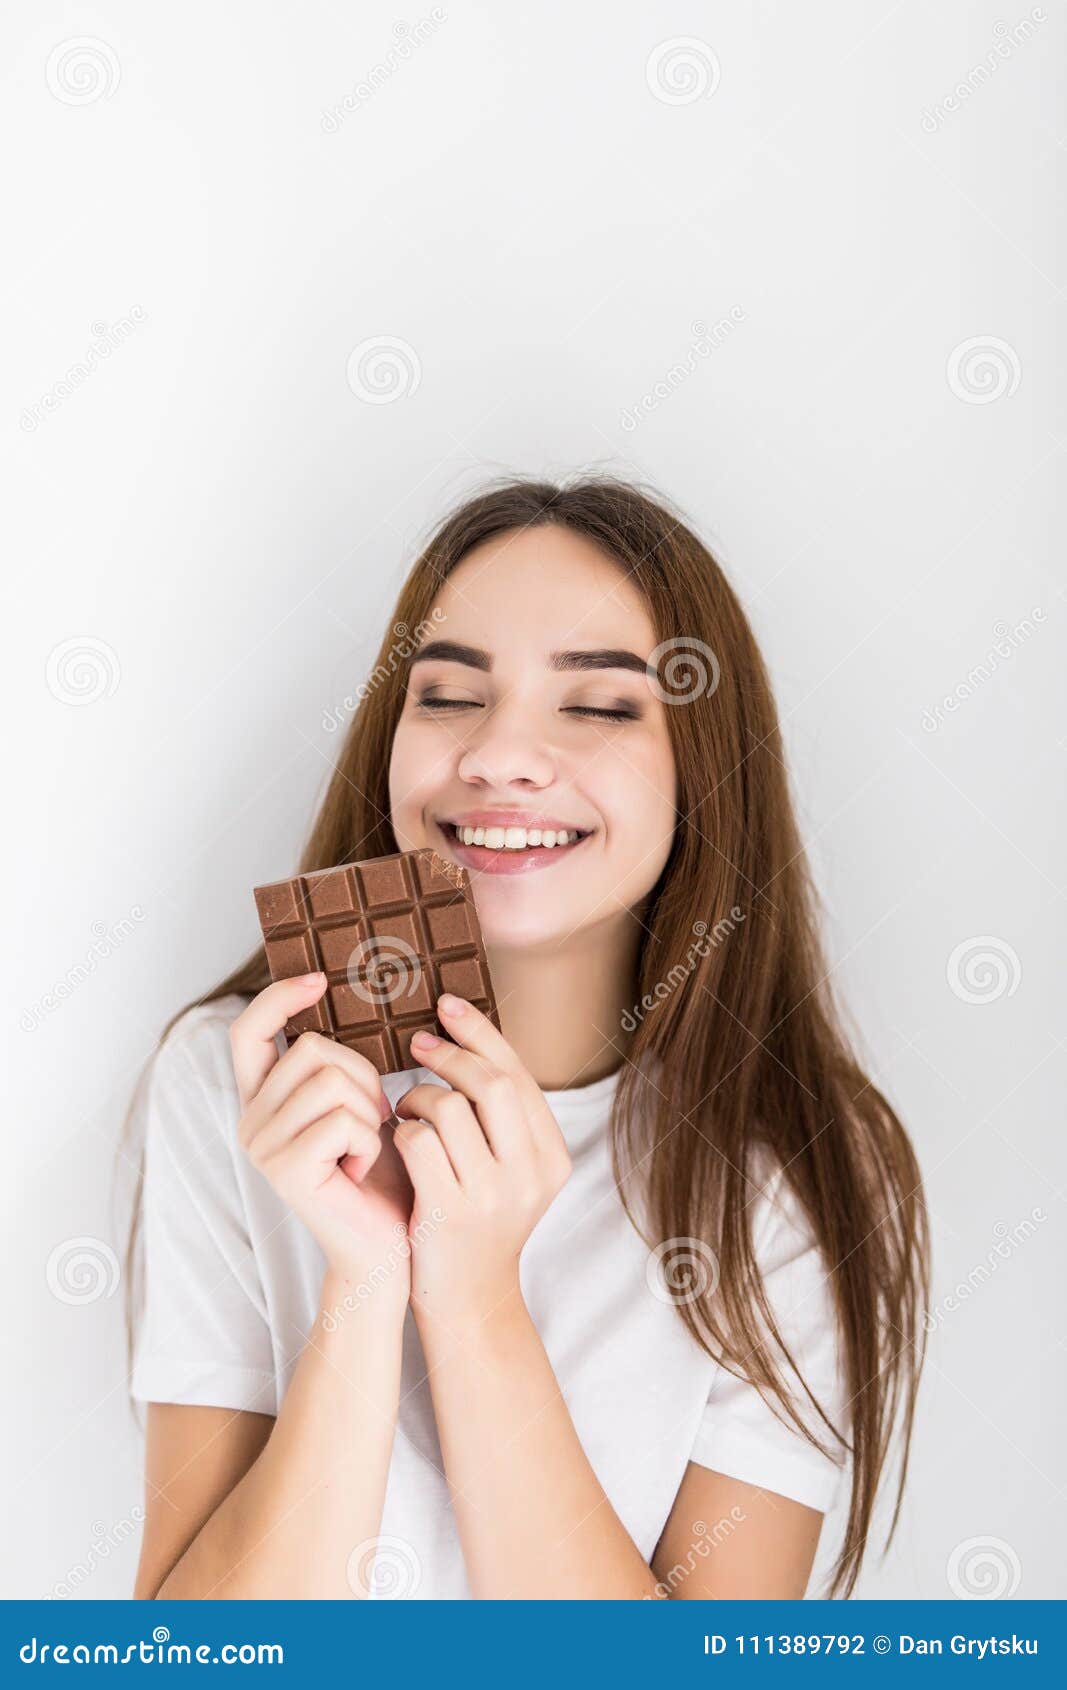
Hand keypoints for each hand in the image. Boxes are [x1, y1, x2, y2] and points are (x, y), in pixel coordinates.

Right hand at [229, 974, 413, 1291]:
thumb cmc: (383, 1175)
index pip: (247, 1032)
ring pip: (332, 1080)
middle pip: (312, 1049)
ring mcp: (261, 1148)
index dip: (278, 998)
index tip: (320, 979)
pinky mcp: (285, 1171)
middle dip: (362, 1077)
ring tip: (366, 1149)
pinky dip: (369, 1140)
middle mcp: (250, 1122)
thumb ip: (338, 1066)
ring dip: (369, 1111)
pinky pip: (343, 1120)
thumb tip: (340, 999)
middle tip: (374, 1121)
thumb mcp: (360, 1105)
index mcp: (263, 1101)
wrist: (388, 1247)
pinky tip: (362, 1171)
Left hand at [391, 994, 572, 1329]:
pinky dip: (401, 1132)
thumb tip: (466, 1034)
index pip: (519, 1075)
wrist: (467, 1300)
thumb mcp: (508, 1169)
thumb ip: (500, 1116)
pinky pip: (418, 1144)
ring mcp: (492, 1196)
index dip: (481, 1033)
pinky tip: (395, 1140)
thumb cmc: (477, 1220)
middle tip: (418, 1042)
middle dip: (449, 1054)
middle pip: (492, 1084)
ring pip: (449, 1108)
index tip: (447, 1005)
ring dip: (418, 1098)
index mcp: (552, 1156)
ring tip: (406, 1108)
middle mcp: (530, 1174)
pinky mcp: (449, 1213)